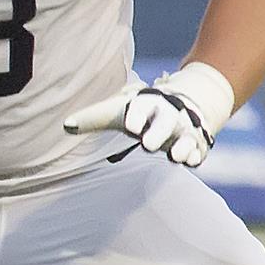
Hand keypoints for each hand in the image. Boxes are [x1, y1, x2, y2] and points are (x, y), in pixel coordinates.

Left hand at [62, 61, 234, 167]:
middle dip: (158, 132)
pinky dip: (195, 155)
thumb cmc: (139, 112)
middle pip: (165, 122)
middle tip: (147, 144)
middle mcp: (167, 116)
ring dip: (182, 146)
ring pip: (186, 137)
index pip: (141, 108)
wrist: (182, 103)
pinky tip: (191, 161)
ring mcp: (184, 130)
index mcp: (147, 105)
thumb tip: (66, 125)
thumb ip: (94, 119)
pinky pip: (198, 150)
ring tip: (175, 156)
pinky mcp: (195, 144)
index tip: (130, 127)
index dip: (136, 116)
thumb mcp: (117, 112)